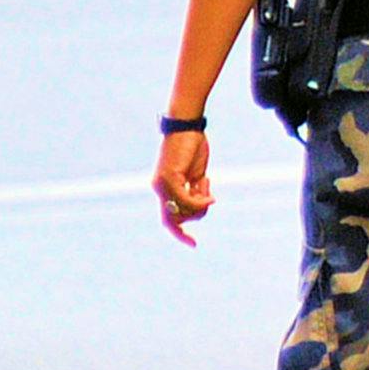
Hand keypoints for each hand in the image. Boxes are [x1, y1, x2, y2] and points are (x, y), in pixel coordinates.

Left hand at [154, 128, 213, 242]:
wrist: (186, 125)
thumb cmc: (192, 145)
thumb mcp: (196, 174)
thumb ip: (196, 191)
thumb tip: (203, 206)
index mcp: (164, 188)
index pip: (169, 219)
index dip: (180, 234)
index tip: (194, 244)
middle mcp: (159, 189)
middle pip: (180, 219)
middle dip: (198, 212)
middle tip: (207, 192)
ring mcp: (163, 185)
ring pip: (185, 211)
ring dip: (201, 203)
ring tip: (205, 182)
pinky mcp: (169, 179)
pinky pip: (187, 201)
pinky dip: (201, 200)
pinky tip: (209, 190)